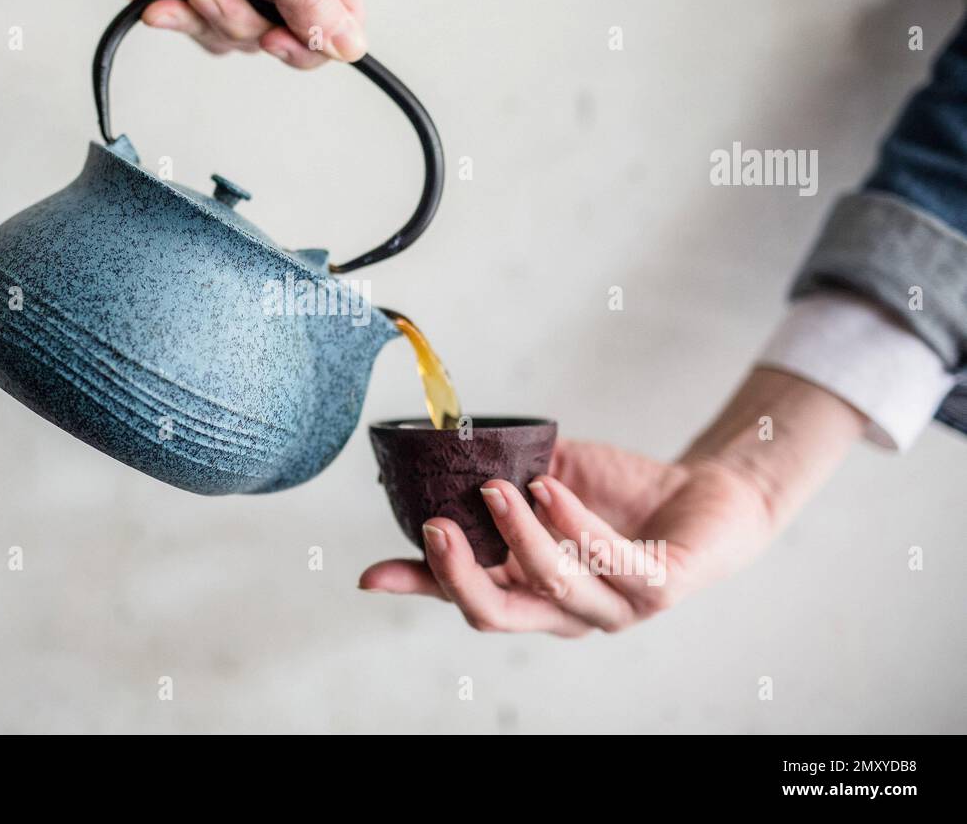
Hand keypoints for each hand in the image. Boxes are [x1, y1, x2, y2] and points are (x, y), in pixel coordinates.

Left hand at [73, 0, 364, 67]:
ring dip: (211, 22)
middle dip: (248, 24)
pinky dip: (186, 22)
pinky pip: (217, 38)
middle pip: (296, 32)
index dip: (312, 35)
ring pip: (252, 40)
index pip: (343, 10)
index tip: (275, 36)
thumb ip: (308, 3)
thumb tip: (352, 43)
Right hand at [359, 368, 865, 634]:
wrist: (706, 496)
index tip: (371, 574)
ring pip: (554, 587)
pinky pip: (613, 562)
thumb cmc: (616, 495)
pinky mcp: (660, 587)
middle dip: (460, 575)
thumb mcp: (541, 486)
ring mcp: (615, 607)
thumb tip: (431, 461)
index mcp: (531, 591)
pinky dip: (574, 524)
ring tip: (499, 487)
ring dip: (520, 536)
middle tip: (436, 525)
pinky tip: (552, 487)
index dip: (418, 587)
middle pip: (499, 616)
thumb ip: (494, 486)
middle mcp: (567, 612)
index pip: (465, 597)